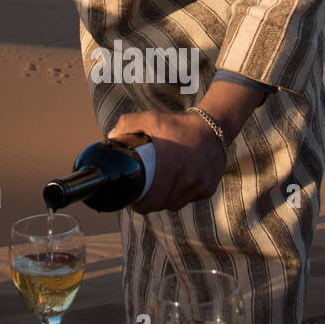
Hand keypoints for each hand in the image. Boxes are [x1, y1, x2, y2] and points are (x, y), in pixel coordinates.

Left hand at [107, 111, 226, 213]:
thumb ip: (127, 125)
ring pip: (176, 204)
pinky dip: (182, 195)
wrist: (213, 127)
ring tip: (160, 189)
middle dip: (151, 203)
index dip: (140, 205)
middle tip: (144, 195)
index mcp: (170, 166)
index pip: (151, 201)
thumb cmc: (178, 124)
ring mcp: (199, 185)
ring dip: (167, 200)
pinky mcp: (208, 188)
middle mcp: (187, 179)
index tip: (134, 200)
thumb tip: (111, 137)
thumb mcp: (151, 118)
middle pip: (162, 205)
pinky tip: (178, 184)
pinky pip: (190, 199)